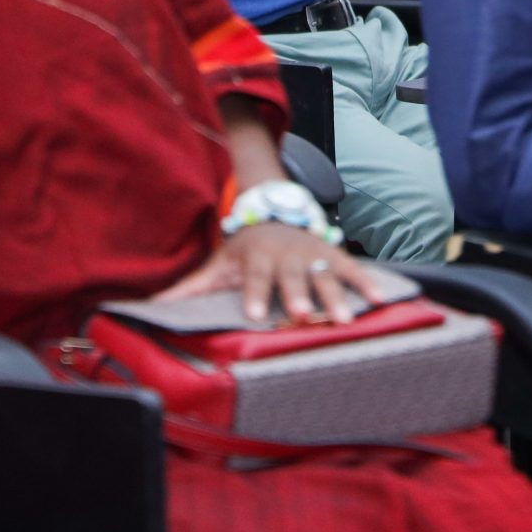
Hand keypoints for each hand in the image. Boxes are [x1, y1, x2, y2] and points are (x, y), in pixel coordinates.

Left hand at [153, 222, 383, 325]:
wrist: (275, 211)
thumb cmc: (244, 250)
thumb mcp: (217, 264)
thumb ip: (189, 289)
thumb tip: (151, 310)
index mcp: (256, 256)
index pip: (254, 276)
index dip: (255, 294)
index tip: (255, 314)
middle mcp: (286, 254)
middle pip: (292, 276)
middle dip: (297, 295)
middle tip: (302, 316)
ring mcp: (312, 253)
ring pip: (324, 275)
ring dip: (334, 296)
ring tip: (343, 319)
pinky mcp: (332, 254)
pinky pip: (351, 268)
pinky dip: (366, 283)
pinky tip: (380, 300)